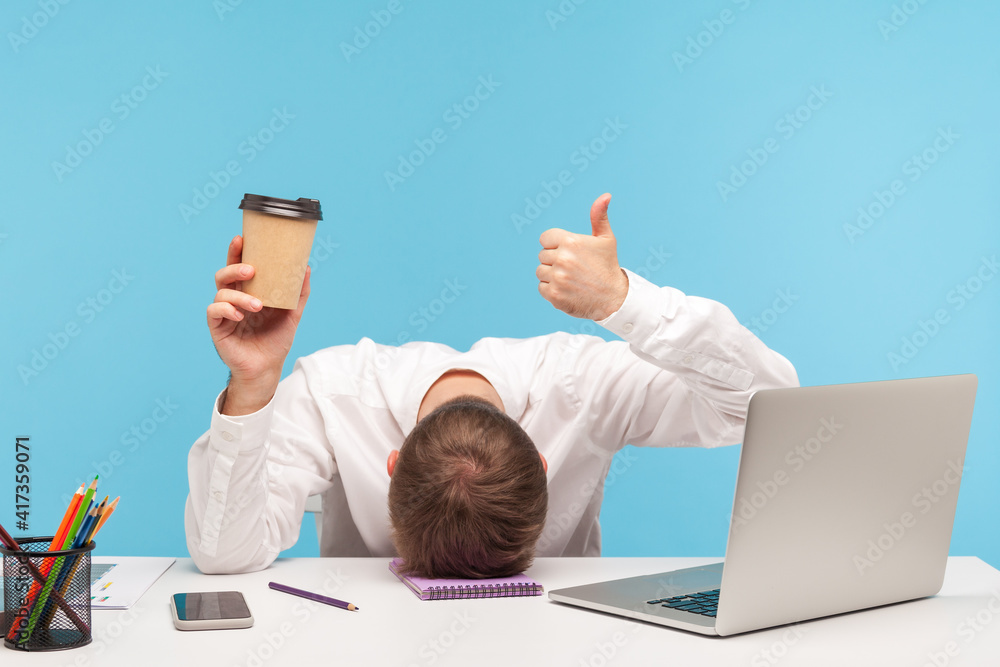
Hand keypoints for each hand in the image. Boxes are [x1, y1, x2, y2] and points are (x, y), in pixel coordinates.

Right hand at [207, 235, 309, 413]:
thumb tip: (307, 267)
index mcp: (248, 291)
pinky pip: (214, 312)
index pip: (239, 267)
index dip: (237, 252)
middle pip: (225, 275)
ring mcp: (224, 313)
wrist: (268, 368)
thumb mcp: (292, 314)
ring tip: (257, 305)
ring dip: (239, 296)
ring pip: (221, 293)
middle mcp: (233, 299)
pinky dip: (226, 309)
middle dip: (234, 268)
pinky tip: (239, 315)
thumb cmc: (276, 339)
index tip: (241, 238)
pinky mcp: (217, 327)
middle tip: (251, 270)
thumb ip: (299, 293)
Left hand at [536, 193, 628, 319]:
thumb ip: (599, 216)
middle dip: (555, 260)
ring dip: (551, 275)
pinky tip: (567, 290)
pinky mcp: (554, 295)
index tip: (569, 252)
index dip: (555, 245)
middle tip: (574, 268)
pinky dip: (551, 290)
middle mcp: (562, 259)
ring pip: (540, 272)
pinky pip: (541, 288)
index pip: (545, 238)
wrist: (614, 298)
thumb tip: (605, 195)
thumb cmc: (608, 266)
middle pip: (542, 255)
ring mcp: (557, 278)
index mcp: (571, 242)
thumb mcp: (606, 239)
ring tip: (570, 279)